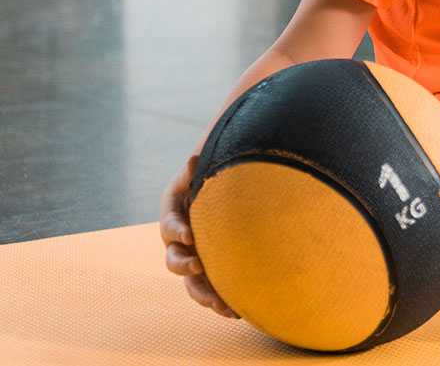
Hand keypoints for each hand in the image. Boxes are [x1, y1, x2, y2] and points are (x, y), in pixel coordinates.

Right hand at [159, 156, 237, 317]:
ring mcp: (194, 262)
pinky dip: (221, 302)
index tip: (189, 234)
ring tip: (222, 304)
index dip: (178, 231)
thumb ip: (192, 172)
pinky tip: (238, 312)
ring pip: (192, 284)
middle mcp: (180, 246)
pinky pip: (211, 291)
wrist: (209, 203)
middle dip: (185, 266)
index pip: (170, 228)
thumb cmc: (200, 187)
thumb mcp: (193, 178)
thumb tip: (194, 159)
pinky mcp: (209, 274)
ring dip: (205, 295)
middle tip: (199, 266)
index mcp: (174, 221)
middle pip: (174, 262)